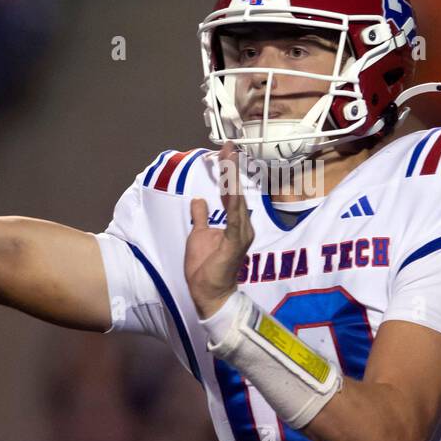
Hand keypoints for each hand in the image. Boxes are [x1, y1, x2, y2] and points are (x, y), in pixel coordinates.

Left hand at [186, 142, 253, 317]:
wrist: (208, 294)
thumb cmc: (206, 268)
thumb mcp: (198, 235)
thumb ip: (201, 217)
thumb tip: (199, 200)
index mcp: (235, 223)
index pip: (232, 192)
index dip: (228, 172)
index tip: (225, 152)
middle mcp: (242, 226)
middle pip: (237, 192)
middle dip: (232, 169)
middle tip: (228, 147)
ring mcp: (241, 234)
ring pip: (237, 201)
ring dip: (232, 179)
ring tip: (229, 159)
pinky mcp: (236, 243)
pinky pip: (235, 220)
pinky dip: (234, 204)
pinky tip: (231, 189)